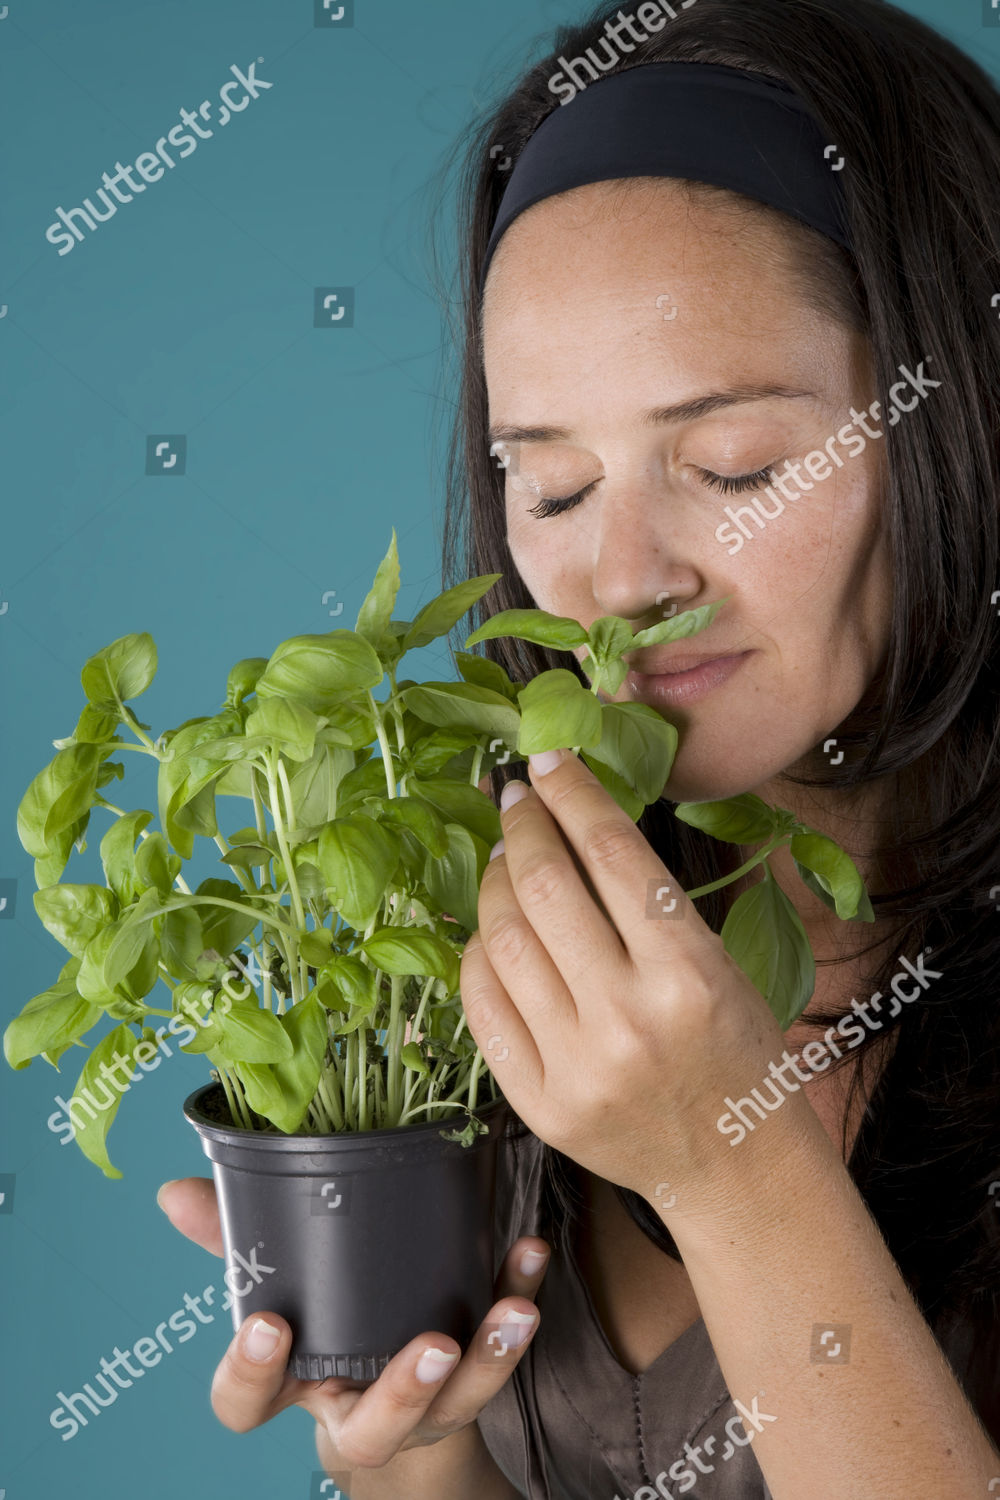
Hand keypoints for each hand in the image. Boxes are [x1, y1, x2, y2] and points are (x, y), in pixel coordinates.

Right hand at [157, 1177, 548, 1466]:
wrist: (404, 1395)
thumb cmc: (324, 1321)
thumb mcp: (277, 1283)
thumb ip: (232, 1239)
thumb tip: (173, 1193)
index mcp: (295, 1386)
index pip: (248, 1405)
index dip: (252, 1374)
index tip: (270, 1325)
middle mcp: (358, 1410)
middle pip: (372, 1429)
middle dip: (402, 1391)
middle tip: (430, 1345)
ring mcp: (424, 1405)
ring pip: (457, 1402)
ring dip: (489, 1357)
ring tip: (512, 1313)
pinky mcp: (475, 1376)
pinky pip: (504, 1347)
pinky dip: (520, 1296)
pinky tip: (530, 1255)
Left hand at [461, 747, 788, 1210]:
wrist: (736, 1167)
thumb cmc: (738, 1052)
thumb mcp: (718, 963)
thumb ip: (649, 902)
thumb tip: (576, 824)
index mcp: (688, 973)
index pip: (613, 854)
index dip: (573, 796)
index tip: (548, 763)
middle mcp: (629, 1018)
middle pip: (546, 889)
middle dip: (523, 829)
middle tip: (516, 802)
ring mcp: (576, 1066)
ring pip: (503, 942)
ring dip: (494, 885)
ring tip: (504, 861)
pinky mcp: (540, 1105)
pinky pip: (483, 1008)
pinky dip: (478, 956)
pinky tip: (490, 931)